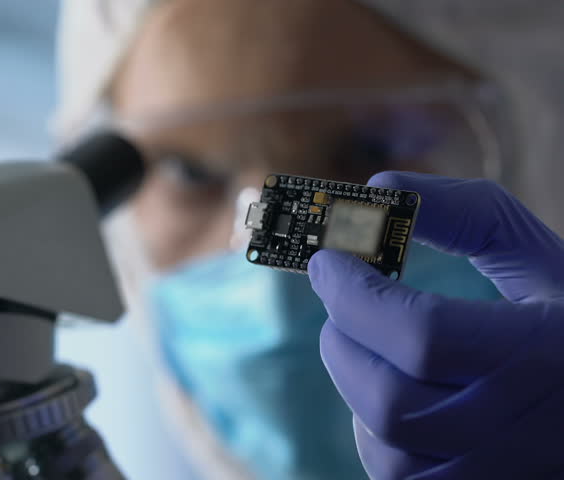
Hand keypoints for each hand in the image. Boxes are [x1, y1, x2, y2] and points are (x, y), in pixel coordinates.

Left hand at [308, 172, 563, 478]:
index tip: (326, 261)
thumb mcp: (538, 256)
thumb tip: (379, 188)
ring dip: (357, 389)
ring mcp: (504, 472)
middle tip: (341, 304)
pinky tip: (396, 396)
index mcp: (544, 353)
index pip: (421, 334)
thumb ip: (466, 214)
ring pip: (389, 450)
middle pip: (391, 401)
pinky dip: (378, 436)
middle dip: (344, 342)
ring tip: (372, 348)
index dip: (355, 294)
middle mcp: (526, 429)